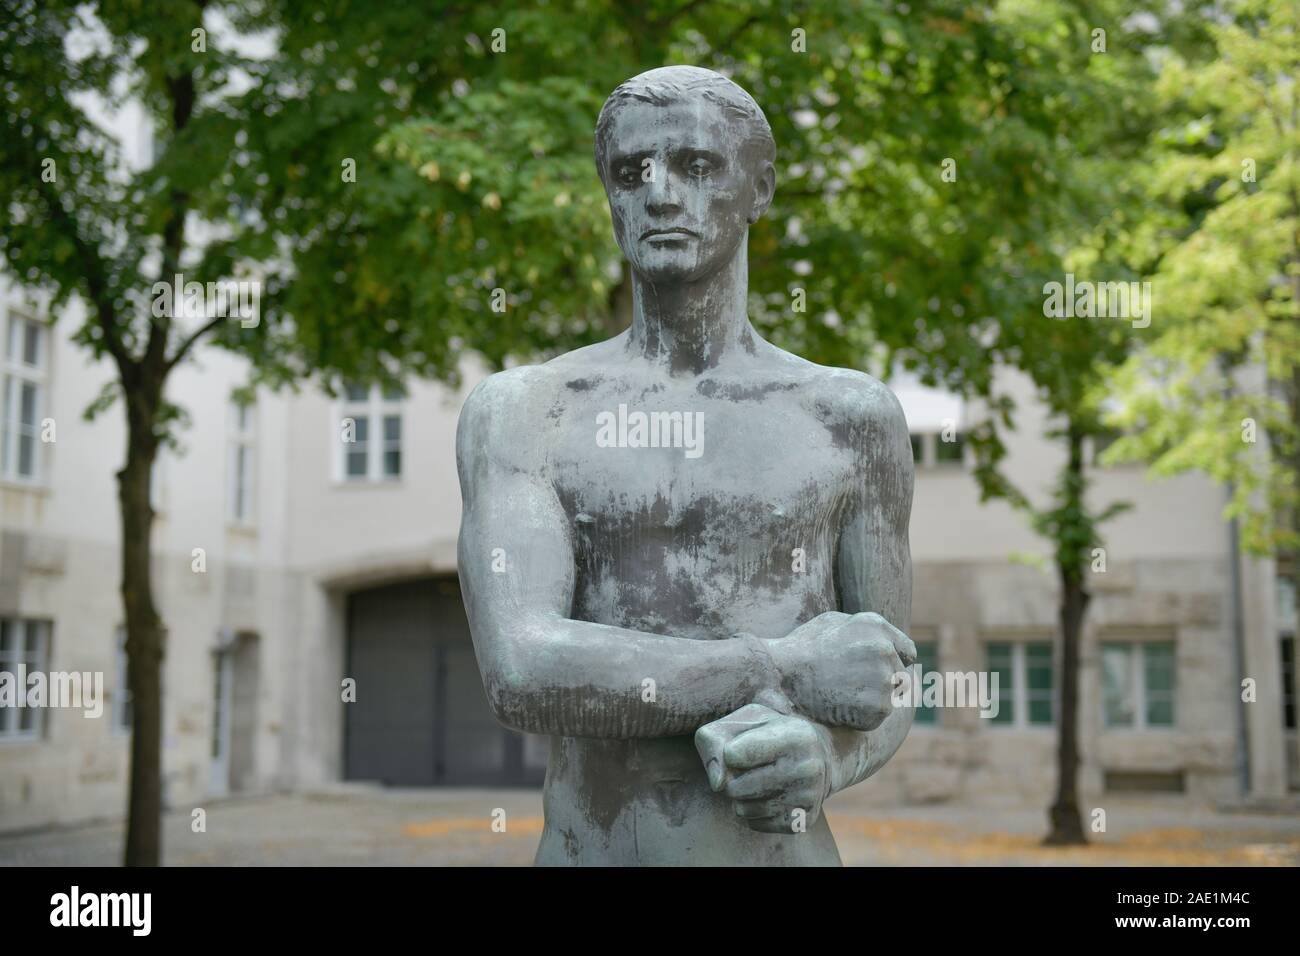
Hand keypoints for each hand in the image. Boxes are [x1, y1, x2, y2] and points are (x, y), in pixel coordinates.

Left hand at [695, 704, 833, 833]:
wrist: (817, 753)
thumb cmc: (769, 733)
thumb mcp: (742, 721)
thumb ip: (716, 742)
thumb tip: (716, 784)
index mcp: (795, 735)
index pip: (735, 755)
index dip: (727, 753)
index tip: (737, 748)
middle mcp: (807, 768)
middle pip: (737, 788)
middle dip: (730, 779)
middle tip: (742, 770)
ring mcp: (808, 797)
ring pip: (744, 809)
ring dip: (740, 797)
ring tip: (754, 782)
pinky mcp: (803, 821)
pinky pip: (755, 824)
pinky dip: (752, 813)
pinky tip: (765, 796)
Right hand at [770, 611, 915, 730]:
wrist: (780, 673)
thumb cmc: (801, 648)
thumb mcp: (833, 623)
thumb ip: (865, 630)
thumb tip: (887, 640)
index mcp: (876, 627)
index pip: (906, 652)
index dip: (892, 663)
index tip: (875, 672)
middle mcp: (885, 650)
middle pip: (899, 678)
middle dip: (881, 684)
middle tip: (850, 688)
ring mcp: (884, 680)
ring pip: (890, 699)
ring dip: (872, 702)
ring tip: (841, 696)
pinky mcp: (879, 708)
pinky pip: (877, 717)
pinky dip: (861, 718)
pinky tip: (838, 708)